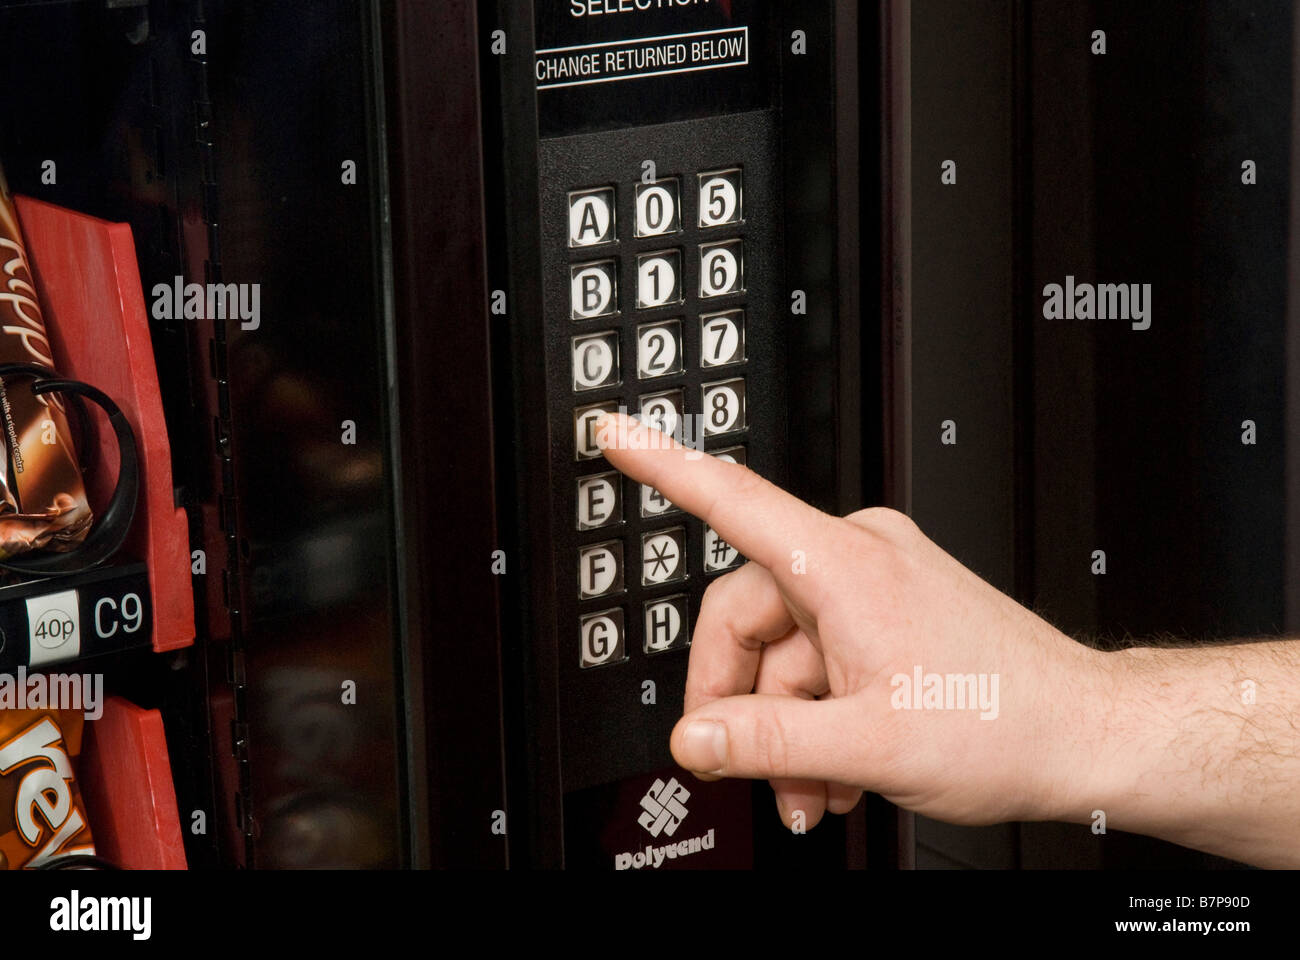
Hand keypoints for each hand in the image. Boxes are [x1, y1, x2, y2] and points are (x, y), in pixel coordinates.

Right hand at [595, 412, 1099, 832]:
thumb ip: (768, 742)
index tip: (615, 432)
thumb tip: (697, 738)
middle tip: (746, 769)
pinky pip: (822, 658)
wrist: (1086, 735)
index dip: (663, 465)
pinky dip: (817, 716)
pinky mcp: (892, 612)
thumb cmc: (1008, 722)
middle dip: (740, 705)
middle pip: (746, 616)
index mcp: (845, 564)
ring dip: (784, 729)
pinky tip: (835, 771)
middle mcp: (858, 558)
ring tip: (809, 793)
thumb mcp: (869, 744)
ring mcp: (878, 585)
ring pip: (785, 652)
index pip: (732, 500)